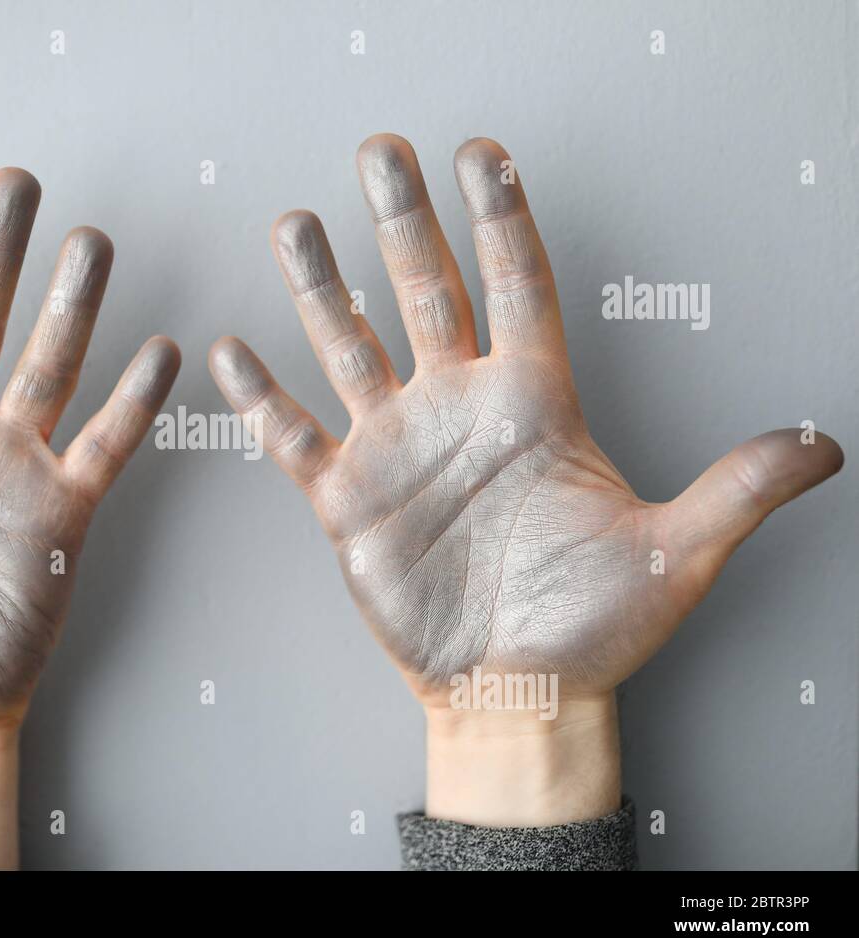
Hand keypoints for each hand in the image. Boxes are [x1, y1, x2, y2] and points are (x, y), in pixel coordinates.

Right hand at [210, 135, 840, 822]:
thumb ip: (738, 489)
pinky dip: (260, 396)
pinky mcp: (347, 499)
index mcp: (532, 405)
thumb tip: (825, 446)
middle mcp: (458, 410)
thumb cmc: (592, 627)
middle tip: (382, 153)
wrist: (515, 691)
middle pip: (424, 291)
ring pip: (348, 346)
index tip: (483, 152)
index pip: (516, 288)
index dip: (500, 218)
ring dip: (321, 288)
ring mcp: (397, 449)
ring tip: (295, 224)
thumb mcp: (676, 555)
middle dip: (402, 220)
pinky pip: (293, 434)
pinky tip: (232, 353)